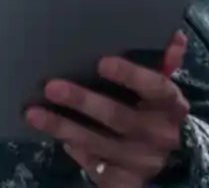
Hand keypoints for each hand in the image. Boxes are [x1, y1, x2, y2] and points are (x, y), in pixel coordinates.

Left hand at [26, 31, 190, 185]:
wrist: (172, 157)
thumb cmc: (156, 109)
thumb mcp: (162, 87)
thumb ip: (163, 61)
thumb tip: (174, 35)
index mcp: (170, 103)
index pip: (154, 86)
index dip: (130, 75)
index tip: (102, 62)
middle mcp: (159, 134)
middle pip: (118, 116)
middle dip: (83, 101)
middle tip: (51, 87)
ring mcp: (141, 160)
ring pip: (99, 143)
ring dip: (64, 127)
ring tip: (34, 113)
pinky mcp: (125, 178)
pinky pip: (95, 166)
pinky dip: (76, 151)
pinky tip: (57, 138)